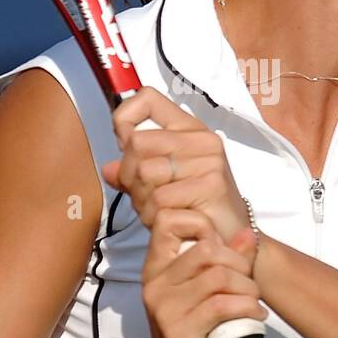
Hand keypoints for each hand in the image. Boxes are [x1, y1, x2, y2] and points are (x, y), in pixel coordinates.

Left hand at [101, 86, 249, 243]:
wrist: (230, 238)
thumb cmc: (193, 208)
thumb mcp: (160, 184)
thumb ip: (134, 172)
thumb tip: (108, 169)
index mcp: (188, 129)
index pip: (147, 98)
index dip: (125, 119)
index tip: (127, 147)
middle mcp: (201, 138)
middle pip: (137, 142)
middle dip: (129, 175)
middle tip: (142, 196)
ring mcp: (208, 160)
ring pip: (145, 171)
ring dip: (141, 200)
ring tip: (156, 211)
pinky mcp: (211, 184)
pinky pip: (160, 198)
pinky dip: (154, 216)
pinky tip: (166, 222)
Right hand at [142, 207, 265, 337]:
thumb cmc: (196, 337)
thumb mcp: (210, 294)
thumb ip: (227, 261)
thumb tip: (247, 231)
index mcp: (157, 268)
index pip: (169, 220)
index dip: (203, 226)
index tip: (224, 252)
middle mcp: (155, 284)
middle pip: (206, 248)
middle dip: (239, 264)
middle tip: (250, 286)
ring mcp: (164, 308)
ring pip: (218, 276)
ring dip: (247, 289)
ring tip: (253, 303)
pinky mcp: (179, 332)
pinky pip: (222, 305)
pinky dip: (247, 308)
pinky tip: (255, 318)